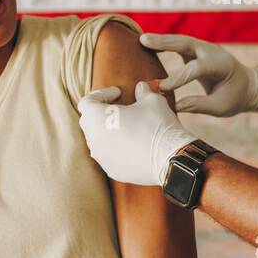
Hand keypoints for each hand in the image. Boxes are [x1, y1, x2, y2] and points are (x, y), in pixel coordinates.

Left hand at [77, 81, 195, 185]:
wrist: (170, 158)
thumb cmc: (157, 125)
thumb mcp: (152, 100)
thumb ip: (142, 92)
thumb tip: (141, 88)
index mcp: (96, 118)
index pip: (87, 102)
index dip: (102, 94)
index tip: (119, 93)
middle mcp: (93, 139)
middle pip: (88, 122)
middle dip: (101, 113)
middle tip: (120, 108)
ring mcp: (102, 158)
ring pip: (97, 141)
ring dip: (107, 131)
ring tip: (126, 127)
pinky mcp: (112, 170)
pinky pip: (108, 156)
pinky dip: (116, 148)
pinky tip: (133, 145)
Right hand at [139, 32, 257, 116]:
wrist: (248, 85)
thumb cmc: (235, 97)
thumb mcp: (221, 107)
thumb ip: (198, 105)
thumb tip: (173, 107)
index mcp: (221, 65)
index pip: (197, 69)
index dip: (179, 77)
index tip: (162, 86)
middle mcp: (212, 52)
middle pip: (187, 43)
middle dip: (166, 42)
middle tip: (144, 40)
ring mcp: (204, 48)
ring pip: (181, 41)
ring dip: (162, 40)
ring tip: (141, 39)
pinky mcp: (196, 51)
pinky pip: (179, 45)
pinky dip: (164, 44)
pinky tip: (147, 45)